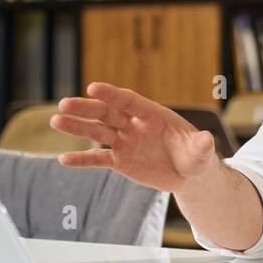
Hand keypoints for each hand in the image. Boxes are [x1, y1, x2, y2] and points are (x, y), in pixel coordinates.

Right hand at [49, 81, 217, 192]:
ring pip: (98, 132)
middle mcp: (135, 124)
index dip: (112, 94)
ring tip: (55, 121)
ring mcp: (126, 142)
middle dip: (87, 108)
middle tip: (64, 104)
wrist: (190, 175)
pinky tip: (62, 159)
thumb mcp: (202, 152)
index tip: (93, 87)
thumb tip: (207, 139)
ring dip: (77, 127)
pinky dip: (82, 159)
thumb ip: (201, 146)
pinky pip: (98, 159)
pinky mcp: (121, 160)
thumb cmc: (196, 157)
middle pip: (108, 113)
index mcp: (153, 114)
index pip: (129, 101)